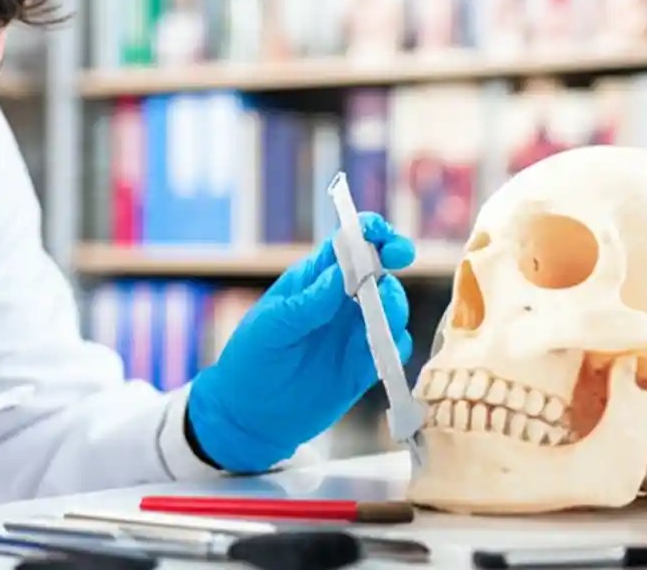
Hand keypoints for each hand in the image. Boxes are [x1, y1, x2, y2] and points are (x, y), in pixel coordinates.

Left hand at [188, 212, 414, 472]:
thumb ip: (308, 302)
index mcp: (314, 279)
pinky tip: (383, 350)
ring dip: (395, 305)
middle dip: (394, 259)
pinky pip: (392, 348)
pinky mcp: (364, 366)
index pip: (348, 243)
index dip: (370, 232)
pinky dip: (395, 345)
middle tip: (396, 264)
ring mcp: (354, 332)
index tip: (383, 237)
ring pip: (392, 307)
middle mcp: (340, 301)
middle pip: (379, 269)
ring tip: (381, 313)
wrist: (250, 414)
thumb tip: (342, 273)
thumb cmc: (252, 358)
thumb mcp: (272, 326)